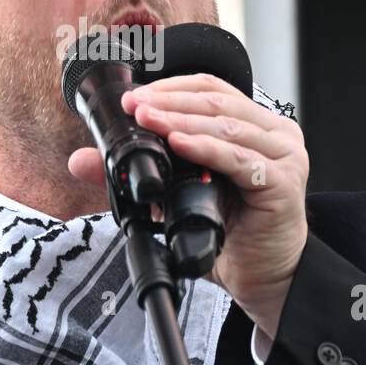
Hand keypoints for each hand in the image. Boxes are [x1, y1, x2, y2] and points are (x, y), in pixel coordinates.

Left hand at [67, 73, 309, 338]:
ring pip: (227, 125)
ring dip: (182, 120)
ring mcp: (284, 155)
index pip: (211, 90)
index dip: (171, 88)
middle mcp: (275, 133)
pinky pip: (240, 158)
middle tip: (135, 108)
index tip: (134, 99)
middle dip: (170, 102)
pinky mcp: (284, 182)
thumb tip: (81, 161)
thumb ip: (136, 172)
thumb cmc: (231, 232)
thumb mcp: (175, 196)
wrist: (264, 276)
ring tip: (149, 121)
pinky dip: (206, 148)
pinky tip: (179, 144)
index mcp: (255, 125)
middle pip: (217, 101)